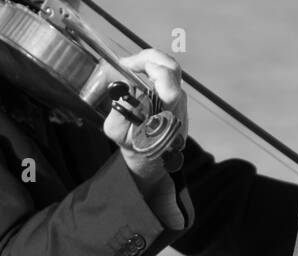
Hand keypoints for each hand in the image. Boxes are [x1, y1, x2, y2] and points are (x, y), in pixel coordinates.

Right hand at [102, 49, 187, 180]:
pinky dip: (151, 67)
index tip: (130, 66)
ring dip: (149, 61)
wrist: (151, 157)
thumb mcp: (118, 132)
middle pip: (172, 67)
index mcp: (167, 112)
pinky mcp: (176, 94)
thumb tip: (123, 87)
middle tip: (128, 62)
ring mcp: (179, 98)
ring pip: (170, 68)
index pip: (168, 82)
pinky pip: (166, 74)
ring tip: (130, 67)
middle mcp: (177, 103)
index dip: (151, 67)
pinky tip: (136, 73)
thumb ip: (119, 111)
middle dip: (148, 57)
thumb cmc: (135, 145)